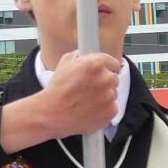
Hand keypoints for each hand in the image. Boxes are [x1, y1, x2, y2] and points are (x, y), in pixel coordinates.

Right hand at [0, 51, 121, 154]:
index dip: (108, 67)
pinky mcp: (111, 110)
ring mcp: (110, 95)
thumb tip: (85, 55)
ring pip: (113, 93)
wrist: (53, 113)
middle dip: (104, 81)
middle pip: (114, 78)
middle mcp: (105, 78)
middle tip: (89, 87)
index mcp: (94, 64)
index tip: (105, 70)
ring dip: (104, 95)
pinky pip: (113, 107)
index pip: (114, 63)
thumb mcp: (64, 63)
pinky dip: (105, 108)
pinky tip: (91, 107)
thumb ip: (80, 56)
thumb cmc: (57, 90)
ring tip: (87, 99)